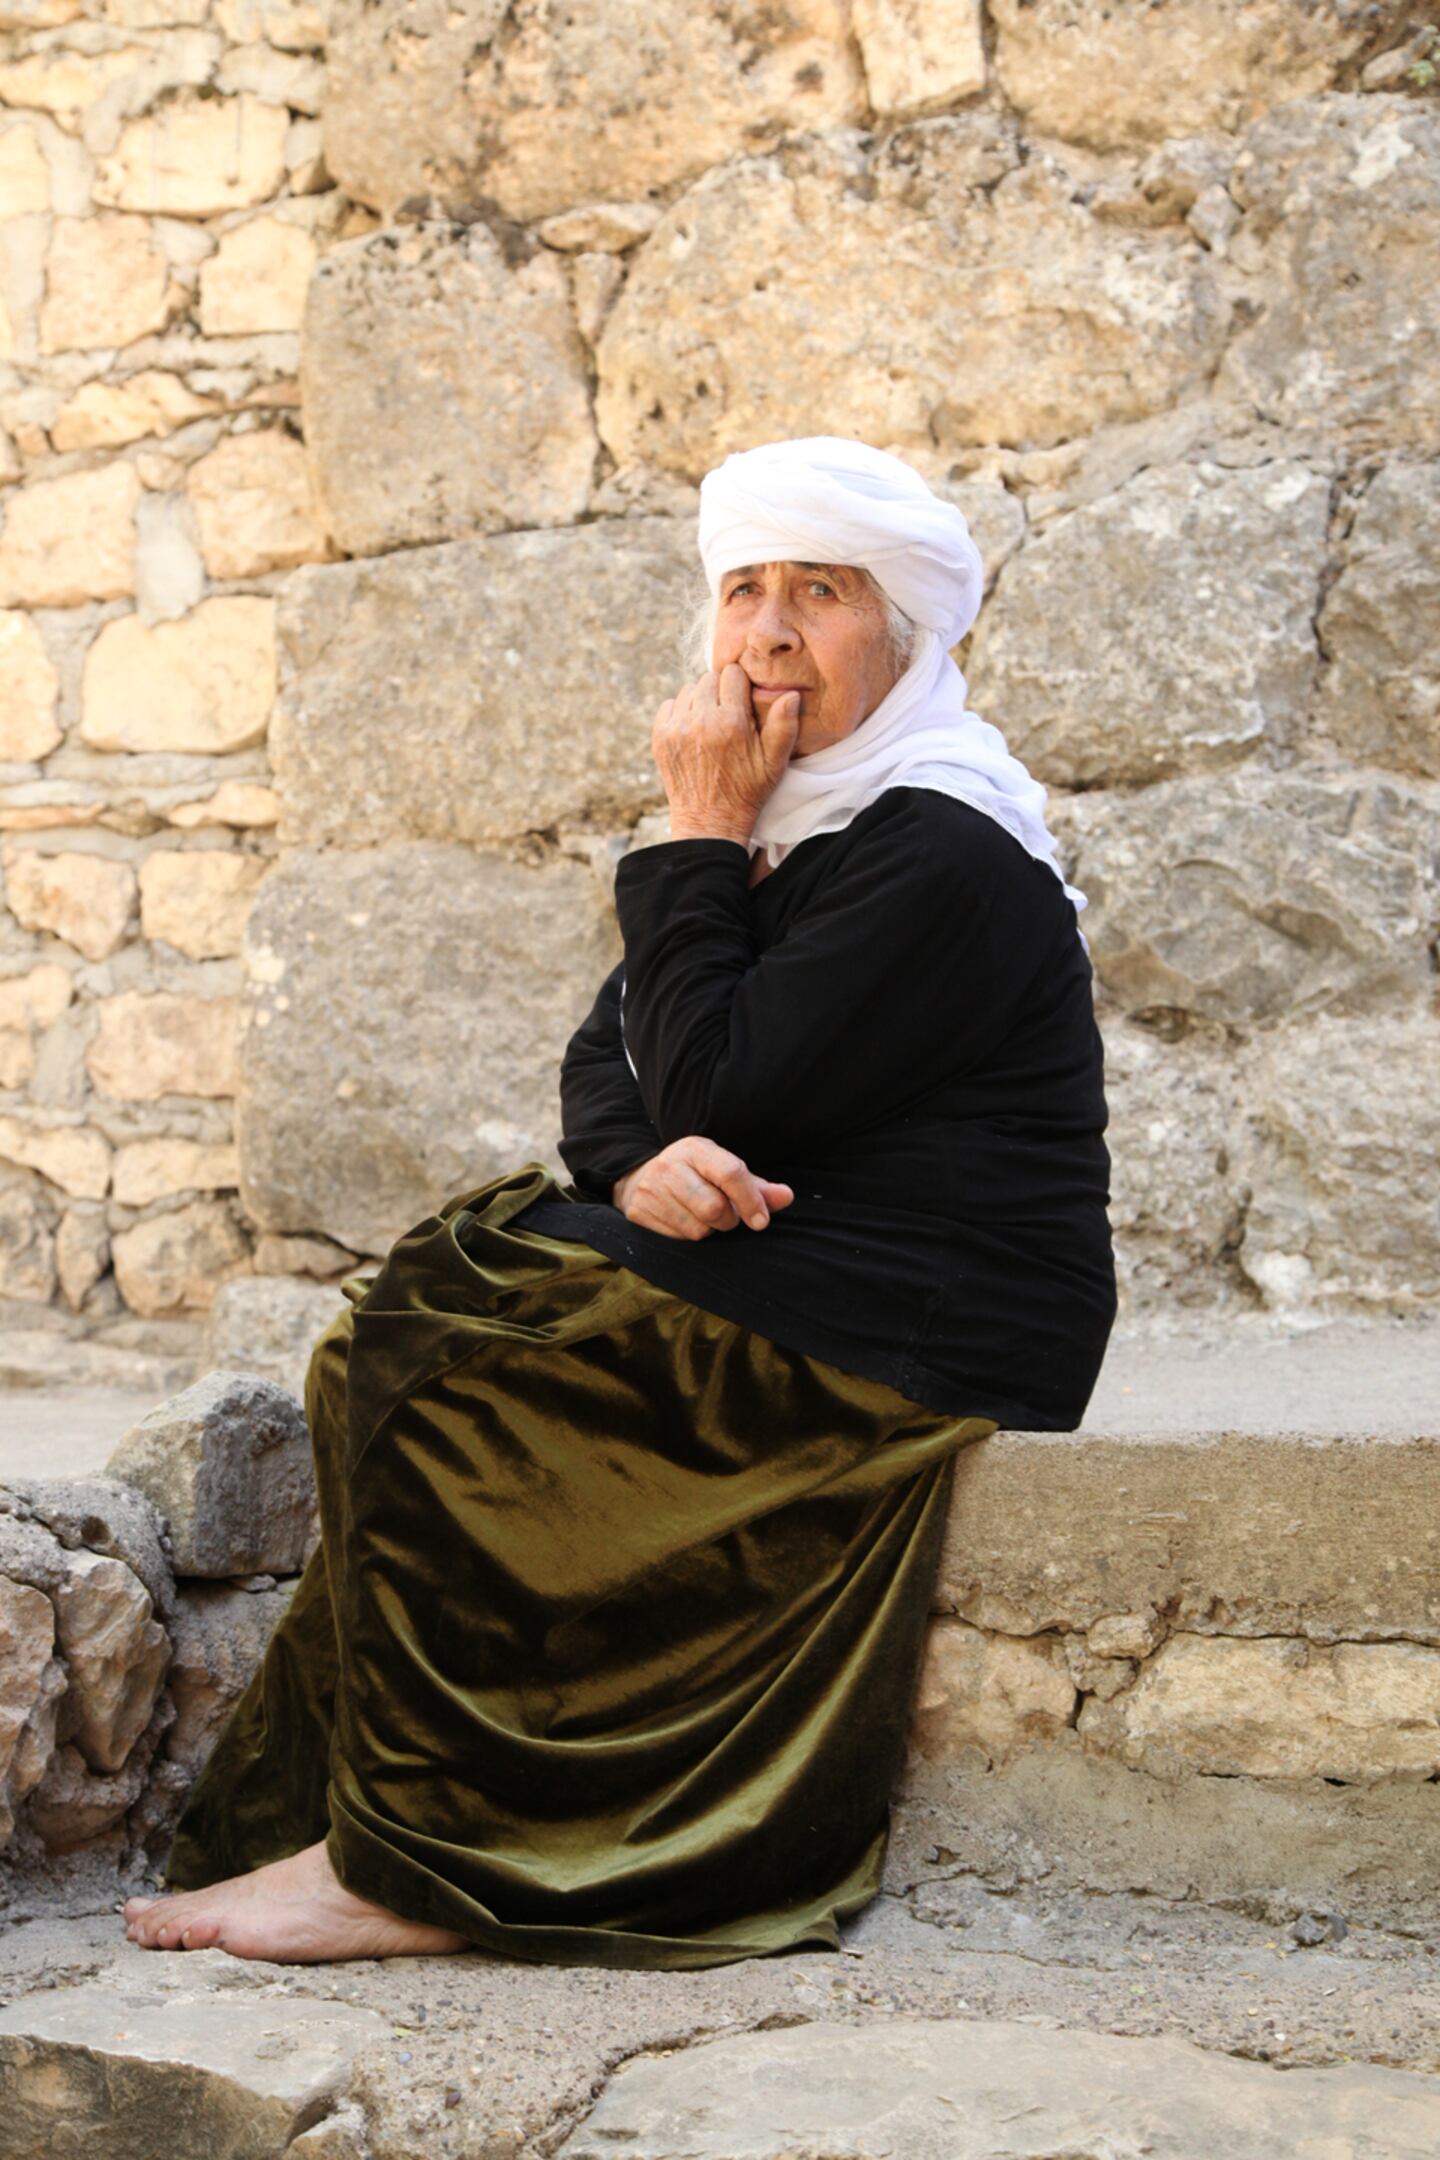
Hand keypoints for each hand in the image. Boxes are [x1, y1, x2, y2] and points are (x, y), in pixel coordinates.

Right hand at [612, 1136, 794, 1239]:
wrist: (641, 1178)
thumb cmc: (696, 1175)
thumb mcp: (723, 1170)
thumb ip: (757, 1186)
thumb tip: (786, 1197)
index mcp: (696, 1149)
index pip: (730, 1173)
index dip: (751, 1200)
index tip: (761, 1221)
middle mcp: (670, 1165)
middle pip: (714, 1208)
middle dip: (728, 1219)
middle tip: (725, 1214)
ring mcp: (651, 1189)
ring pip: (697, 1228)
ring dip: (709, 1229)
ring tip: (703, 1216)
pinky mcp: (639, 1212)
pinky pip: (678, 1238)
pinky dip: (690, 1235)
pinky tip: (686, 1220)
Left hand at [653, 663, 800, 846]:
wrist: (709, 822)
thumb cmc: (747, 793)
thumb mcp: (774, 764)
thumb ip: (784, 726)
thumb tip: (790, 693)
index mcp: (731, 723)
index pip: (732, 674)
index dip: (740, 684)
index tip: (743, 700)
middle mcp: (701, 721)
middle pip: (708, 678)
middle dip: (720, 691)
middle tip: (728, 713)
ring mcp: (676, 729)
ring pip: (688, 690)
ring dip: (700, 701)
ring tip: (710, 724)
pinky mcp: (660, 738)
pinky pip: (669, 705)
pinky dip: (680, 712)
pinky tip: (693, 731)